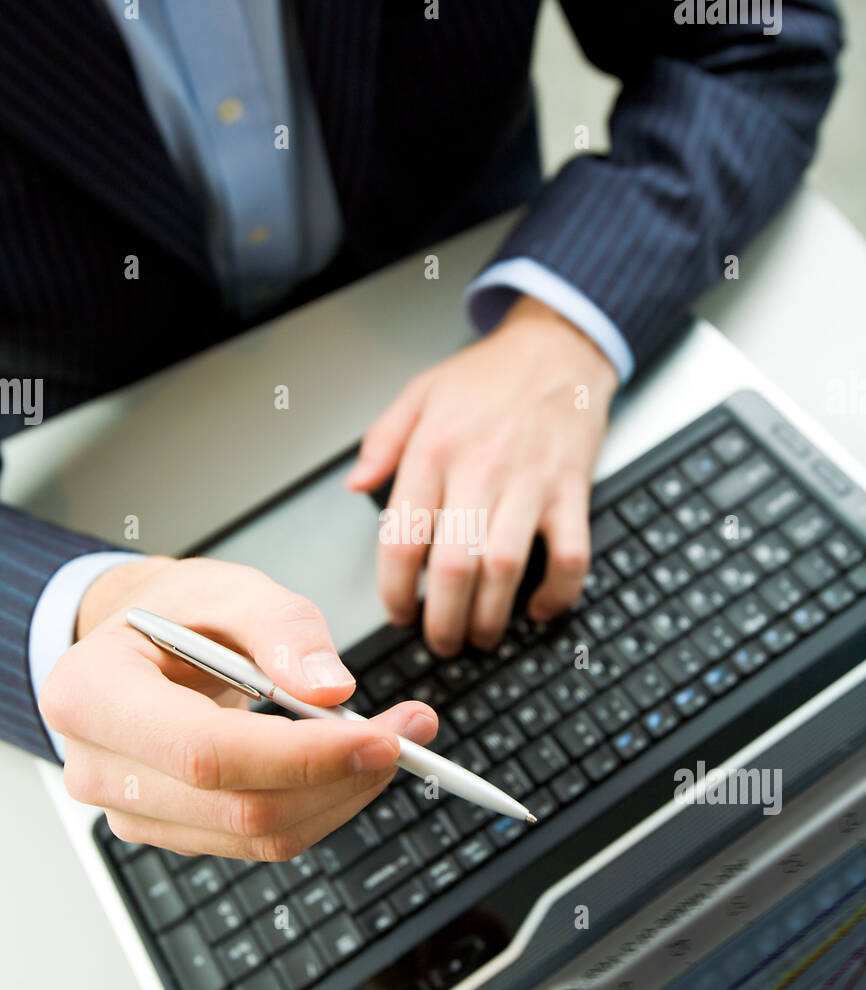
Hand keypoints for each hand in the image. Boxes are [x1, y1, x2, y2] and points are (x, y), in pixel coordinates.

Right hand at [39, 555, 437, 858]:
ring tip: (390, 740)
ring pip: (259, 836)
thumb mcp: (229, 589)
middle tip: (409, 734)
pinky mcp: (171, 830)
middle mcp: (98, 766)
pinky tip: (347, 764)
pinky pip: (259, 841)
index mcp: (92, 695)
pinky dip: (320, 805)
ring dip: (341, 795)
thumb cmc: (176, 613)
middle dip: (342, 776)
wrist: (139, 645)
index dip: (302, 755)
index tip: (380, 737)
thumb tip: (332, 689)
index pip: (206, 752)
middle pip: (240, 806)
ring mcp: (131, 810)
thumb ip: (283, 629)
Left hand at [346, 294, 617, 654]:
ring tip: (480, 636)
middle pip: (453, 566)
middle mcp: (480, 468)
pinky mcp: (572, 491)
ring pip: (504, 569)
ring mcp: (530, 482)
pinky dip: (557, 594)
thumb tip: (356, 486)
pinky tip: (539, 609)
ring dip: (490, 617)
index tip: (398, 612)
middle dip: (442, 620)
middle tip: (439, 641)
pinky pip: (571, 556)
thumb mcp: (420, 393)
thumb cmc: (489, 376)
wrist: (559, 347)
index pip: (402, 537)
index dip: (394, 589)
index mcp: (434, 449)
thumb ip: (382, 441)